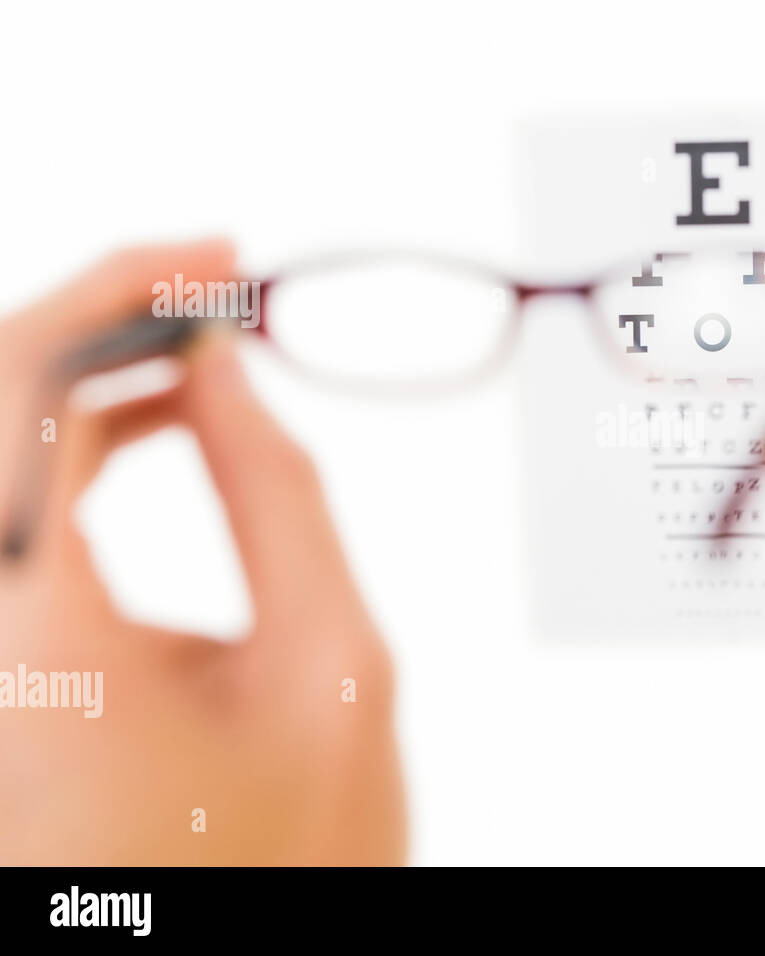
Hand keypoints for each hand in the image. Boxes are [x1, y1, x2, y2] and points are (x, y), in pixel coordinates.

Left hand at [0, 241, 403, 863]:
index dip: (113, 294)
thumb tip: (226, 372)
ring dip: (83, 375)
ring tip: (197, 348)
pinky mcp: (2, 664)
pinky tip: (150, 424)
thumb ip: (284, 501)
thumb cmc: (298, 854)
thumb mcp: (336, 667)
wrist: (246, 944)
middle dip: (96, 319)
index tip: (214, 263)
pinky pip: (9, 516)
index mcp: (39, 641)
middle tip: (211, 286)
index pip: (18, 397)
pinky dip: (68, 447)